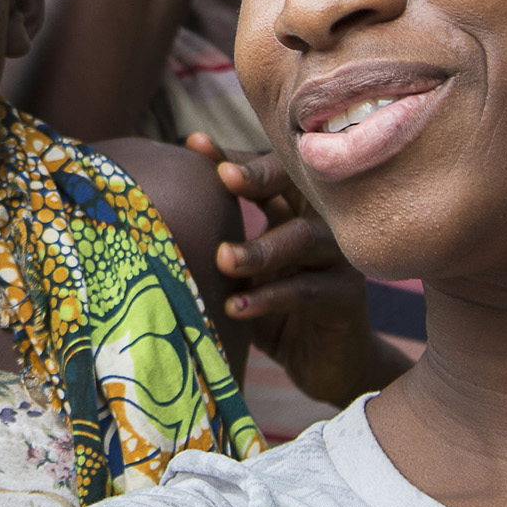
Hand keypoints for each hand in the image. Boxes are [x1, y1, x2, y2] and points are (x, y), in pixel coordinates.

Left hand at [191, 133, 399, 408]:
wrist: (328, 363)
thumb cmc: (276, 310)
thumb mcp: (246, 274)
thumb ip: (220, 245)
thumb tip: (160, 218)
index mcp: (295, 209)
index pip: (267, 172)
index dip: (234, 157)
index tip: (195, 143)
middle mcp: (322, 223)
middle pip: (296, 186)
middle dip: (257, 177)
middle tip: (222, 178)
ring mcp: (340, 258)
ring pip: (303, 238)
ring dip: (259, 248)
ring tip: (222, 258)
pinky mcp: (346, 297)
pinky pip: (306, 291)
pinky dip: (268, 298)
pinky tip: (235, 308)